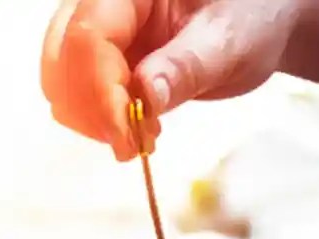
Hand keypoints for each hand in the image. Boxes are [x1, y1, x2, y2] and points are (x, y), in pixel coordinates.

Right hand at [41, 0, 300, 159]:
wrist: (258, 23)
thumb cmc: (251, 18)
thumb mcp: (229, 41)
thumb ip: (186, 67)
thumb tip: (145, 98)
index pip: (90, 35)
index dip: (99, 90)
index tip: (125, 137)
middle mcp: (104, 2)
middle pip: (62, 57)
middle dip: (91, 109)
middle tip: (136, 144)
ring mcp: (99, 30)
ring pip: (60, 79)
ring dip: (93, 119)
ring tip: (145, 134)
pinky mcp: (101, 59)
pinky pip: (76, 93)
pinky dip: (98, 120)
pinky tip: (136, 126)